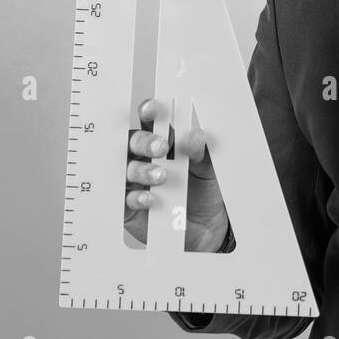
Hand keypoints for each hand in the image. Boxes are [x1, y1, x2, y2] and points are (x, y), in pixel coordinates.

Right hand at [124, 98, 229, 251]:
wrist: (210, 230)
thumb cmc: (207, 193)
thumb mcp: (211, 171)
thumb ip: (203, 154)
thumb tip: (197, 136)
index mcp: (166, 144)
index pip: (151, 123)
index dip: (148, 113)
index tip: (152, 109)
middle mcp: (147, 159)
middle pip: (134, 143)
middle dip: (144, 141)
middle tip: (161, 147)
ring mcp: (137, 183)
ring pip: (129, 169)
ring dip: (143, 170)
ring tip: (161, 176)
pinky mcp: (131, 208)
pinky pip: (127, 199)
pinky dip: (138, 197)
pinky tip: (150, 199)